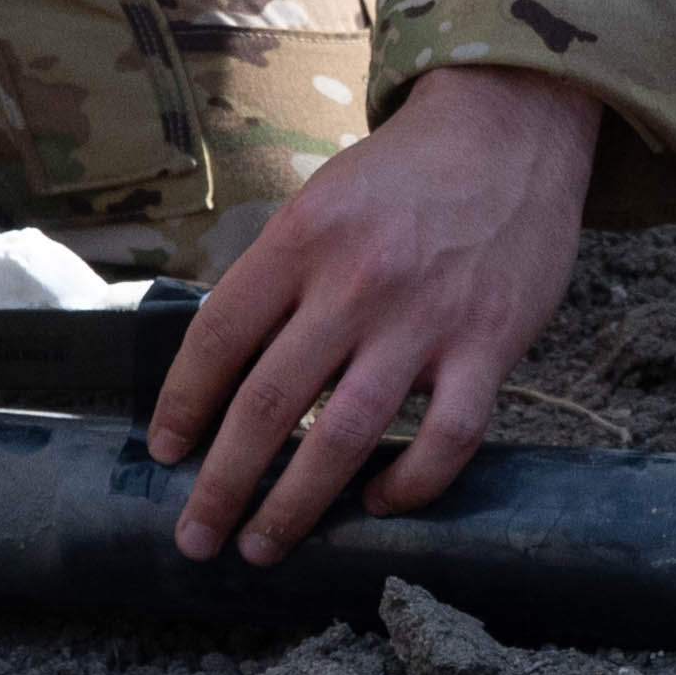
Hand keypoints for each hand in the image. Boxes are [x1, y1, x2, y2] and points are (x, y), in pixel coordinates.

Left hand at [144, 63, 597, 563]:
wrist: (511, 129)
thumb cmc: (404, 175)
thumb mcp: (322, 200)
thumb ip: (279, 278)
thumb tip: (226, 372)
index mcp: (303, 236)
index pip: (218, 337)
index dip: (181, 405)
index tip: (164, 452)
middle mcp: (357, 278)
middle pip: (269, 401)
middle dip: (221, 484)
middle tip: (195, 537)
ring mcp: (426, 316)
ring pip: (346, 435)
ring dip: (295, 504)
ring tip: (262, 545)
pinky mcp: (490, 342)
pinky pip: (447, 439)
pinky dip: (410, 485)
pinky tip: (381, 504)